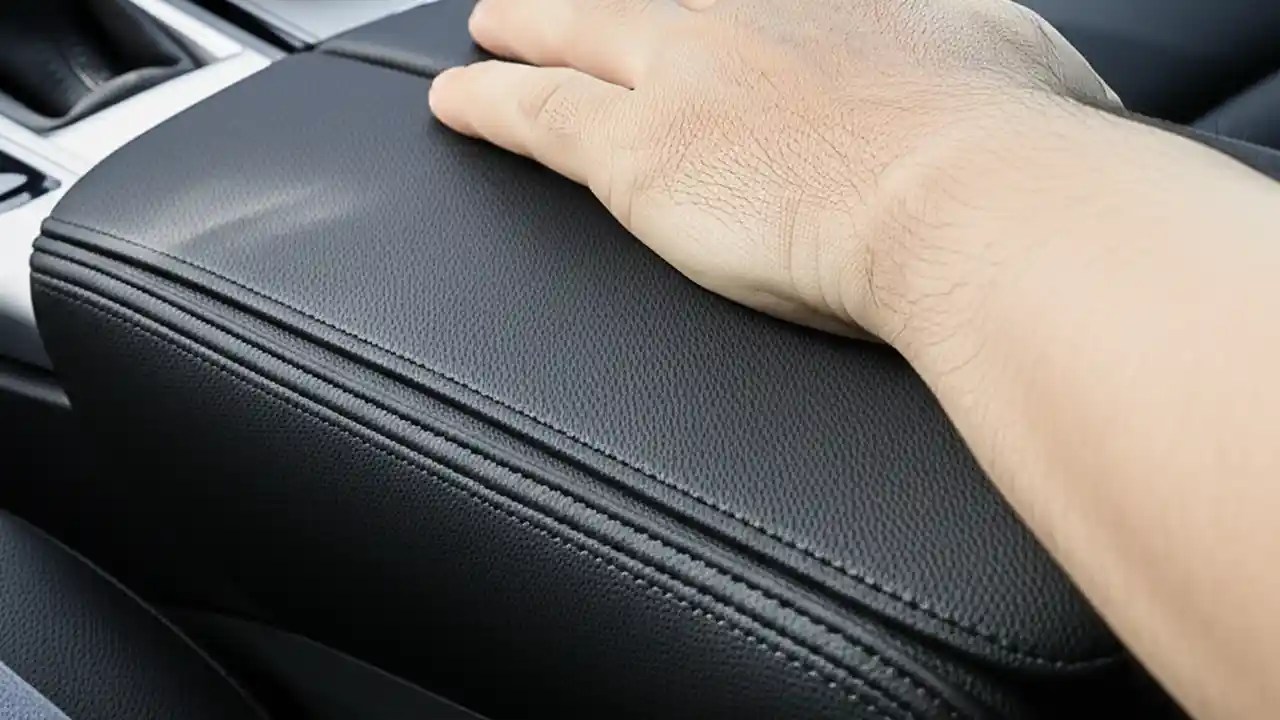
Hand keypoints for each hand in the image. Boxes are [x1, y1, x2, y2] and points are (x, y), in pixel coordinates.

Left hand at [429, 0, 1117, 338]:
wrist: (976, 197)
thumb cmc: (1024, 153)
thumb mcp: (1029, 70)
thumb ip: (995, 65)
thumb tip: (1029, 89)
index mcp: (846, 1)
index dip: (717, 5)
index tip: (701, 17)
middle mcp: (754, 17)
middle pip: (647, 0)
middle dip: (595, 4)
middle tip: (548, 3)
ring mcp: (688, 71)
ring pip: (577, 36)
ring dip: (528, 30)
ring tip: (490, 30)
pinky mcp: (638, 151)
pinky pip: (537, 116)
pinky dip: (488, 105)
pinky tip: (455, 101)